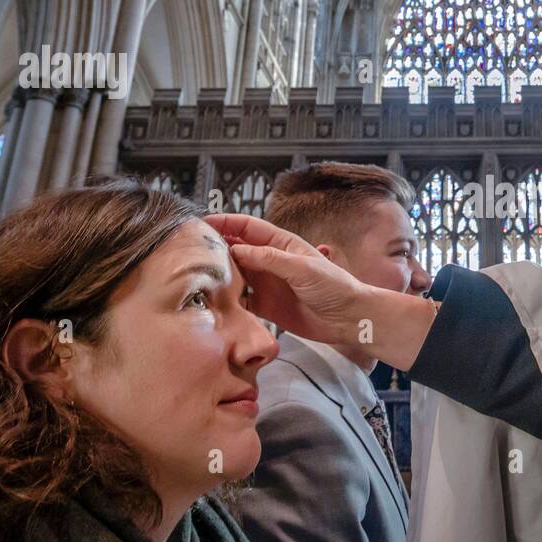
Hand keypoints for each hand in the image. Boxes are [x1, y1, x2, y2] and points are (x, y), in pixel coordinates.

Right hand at [205, 213, 369, 343]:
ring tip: (196, 275)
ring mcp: (267, 283)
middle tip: (192, 251)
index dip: (225, 223)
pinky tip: (213, 300)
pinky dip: (227, 298)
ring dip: (219, 273)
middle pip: (236, 249)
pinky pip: (241, 300)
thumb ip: (271, 259)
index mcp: (281, 244)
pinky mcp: (266, 306)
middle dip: (215, 247)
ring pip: (235, 274)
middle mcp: (271, 261)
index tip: (202, 223)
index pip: (248, 228)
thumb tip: (237, 250)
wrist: (349, 318)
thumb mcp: (303, 268)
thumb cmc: (334, 286)